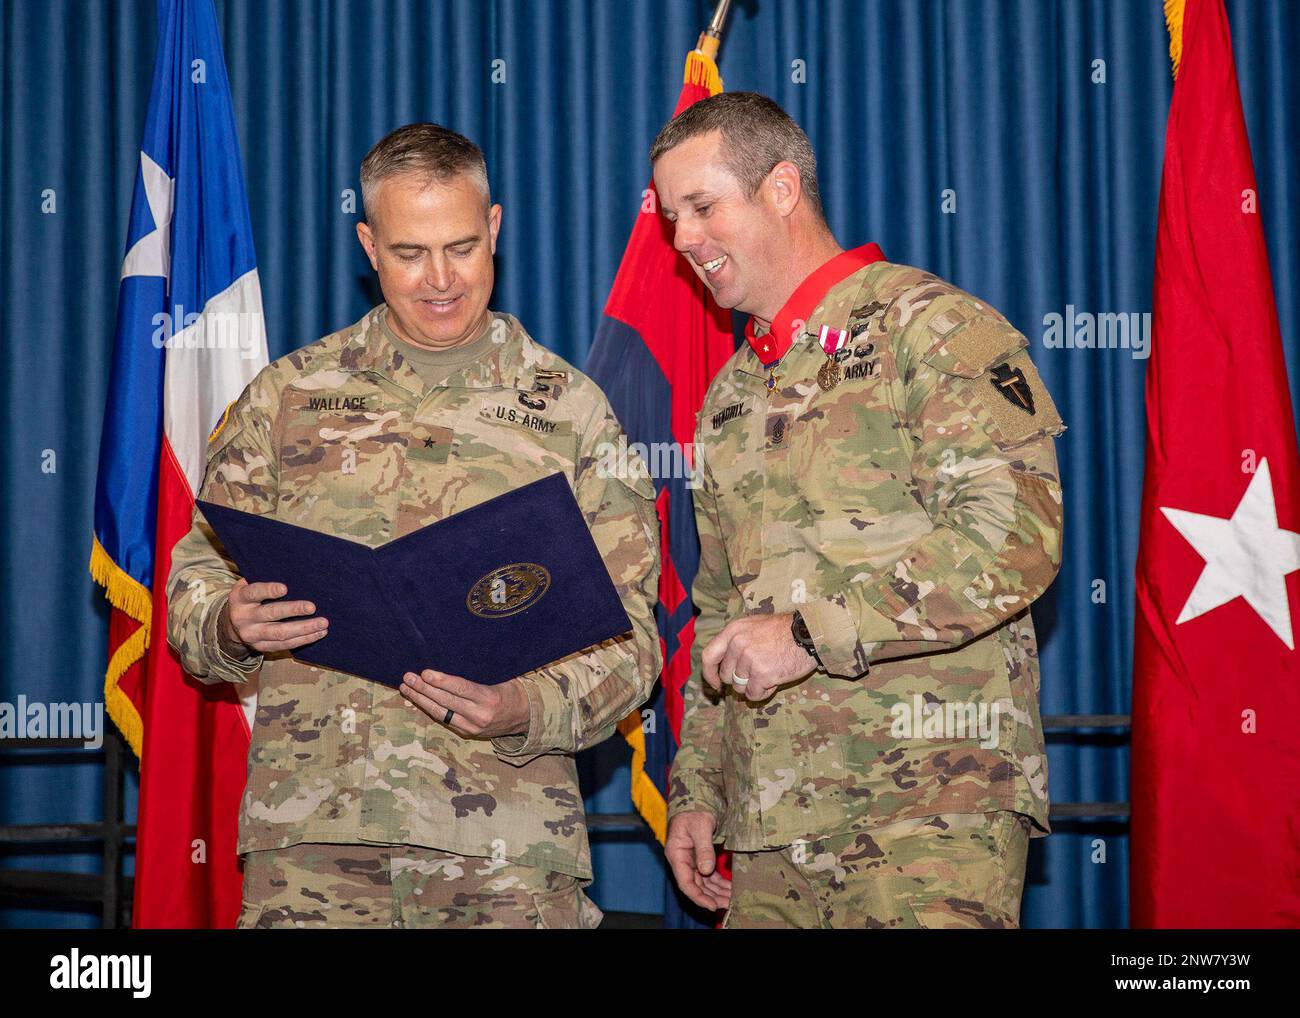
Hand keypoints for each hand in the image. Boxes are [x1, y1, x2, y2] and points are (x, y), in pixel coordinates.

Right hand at [220, 579, 327, 656]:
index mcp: (240, 599)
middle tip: (312, 607)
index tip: (285, 588)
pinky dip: (304, 639)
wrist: (232, 624)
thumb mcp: (249, 586)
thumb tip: (295, 572)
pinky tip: (318, 633)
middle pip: (270, 614)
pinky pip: (285, 645)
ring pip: (280, 633)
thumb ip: (264, 579)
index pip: (254, 593)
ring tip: (323, 623)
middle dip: (293, 610)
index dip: (268, 590)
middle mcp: (243, 617)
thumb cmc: (250, 598)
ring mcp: (252, 635)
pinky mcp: (261, 647)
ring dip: (304, 628)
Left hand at [400, 670, 530, 738]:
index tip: (424, 673)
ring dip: (421, 700)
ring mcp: (472, 727)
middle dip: (424, 689)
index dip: (441, 681)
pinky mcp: (467, 733)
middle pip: (446, 701)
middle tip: (408, 678)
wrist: (525, 717)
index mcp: (490, 698)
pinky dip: (429, 709)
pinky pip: (444, 720)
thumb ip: (480, 673)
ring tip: (406, 688)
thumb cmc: (512, 691)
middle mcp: (479, 715)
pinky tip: (418, 700)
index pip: (460, 689)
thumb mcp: (503, 677)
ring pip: (441, 713)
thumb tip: (455, 658)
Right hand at [665, 811, 730, 910]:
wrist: (696, 801)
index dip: (698, 896)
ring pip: (703, 883)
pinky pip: (708, 876)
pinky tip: (729, 888)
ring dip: (716, 892)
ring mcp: (691, 861)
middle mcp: (682, 861)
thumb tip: (706, 870)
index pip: (685, 882)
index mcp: (676, 854)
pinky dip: (718, 883)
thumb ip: (704, 848)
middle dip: (711, 897)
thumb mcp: (701, 826)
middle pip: (695, 886)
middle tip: (728, 904)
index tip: (712, 905)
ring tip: (731, 898)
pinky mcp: (699, 858)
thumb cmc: (695, 811)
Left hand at [701, 612, 815, 701]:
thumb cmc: (784, 630)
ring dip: (754, 686)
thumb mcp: (754, 625)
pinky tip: (774, 681)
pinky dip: (764, 692)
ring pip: (740, 687)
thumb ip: (736, 640)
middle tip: (758, 673)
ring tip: (769, 673)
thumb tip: (721, 665)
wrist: (809, 633)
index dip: (709, 674)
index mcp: (733, 631)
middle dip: (740, 680)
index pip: (709, 656)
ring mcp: (749, 659)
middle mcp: (738, 644)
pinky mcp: (762, 674)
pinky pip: (754, 694)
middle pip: (726, 676)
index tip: (715, 684)